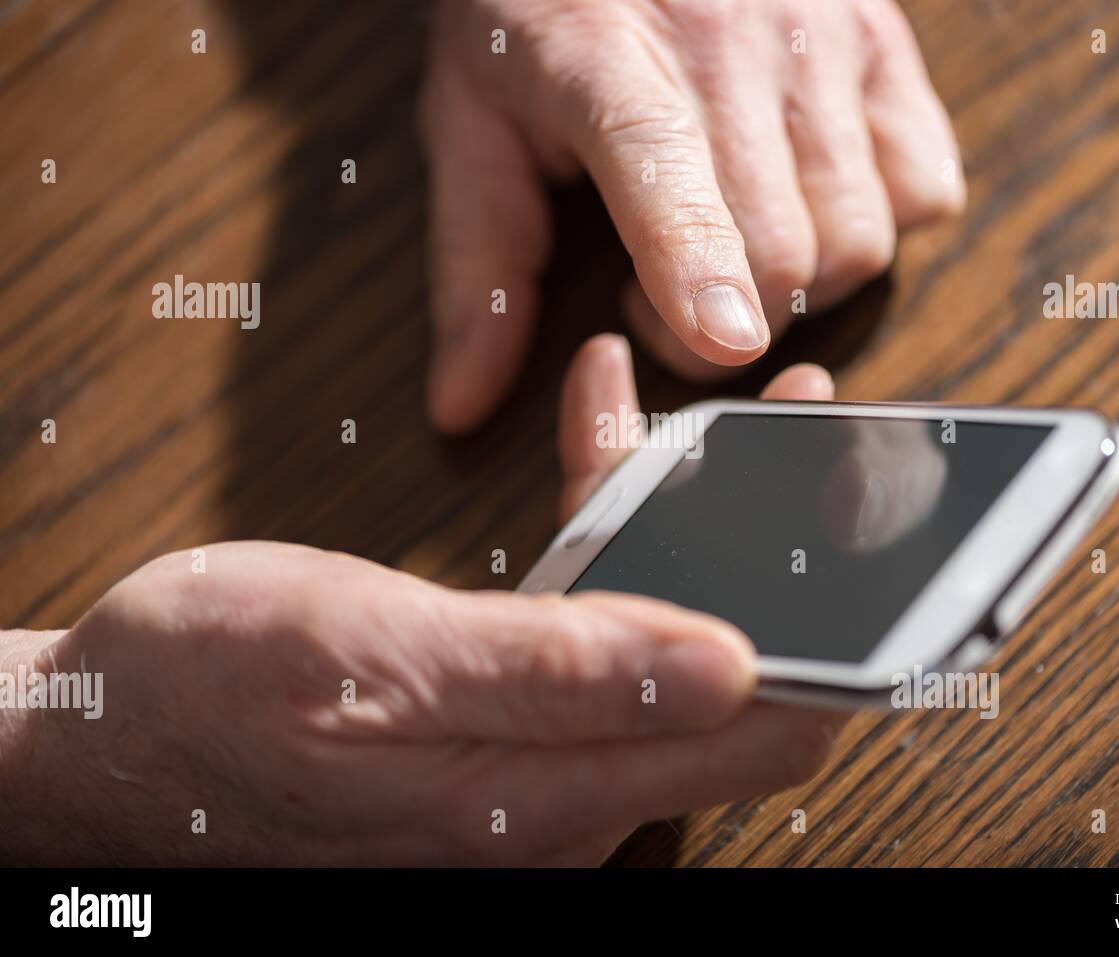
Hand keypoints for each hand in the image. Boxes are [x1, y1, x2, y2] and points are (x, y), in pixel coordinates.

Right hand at [0, 340, 844, 865]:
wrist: (113, 739)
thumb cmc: (218, 701)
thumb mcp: (380, 666)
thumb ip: (562, 673)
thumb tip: (729, 666)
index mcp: (557, 794)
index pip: (773, 735)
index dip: (853, 646)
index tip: (900, 546)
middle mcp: (571, 790)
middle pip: (739, 676)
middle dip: (786, 553)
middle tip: (817, 438)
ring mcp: (540, 752)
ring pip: (668, 629)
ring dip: (696, 518)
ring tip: (717, 408)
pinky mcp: (505, 713)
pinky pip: (594, 617)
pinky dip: (608, 526)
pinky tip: (601, 439)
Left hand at [422, 0, 964, 431]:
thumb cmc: (538, 16)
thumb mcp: (473, 127)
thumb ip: (478, 269)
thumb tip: (461, 404)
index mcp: (606, 63)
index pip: (666, 170)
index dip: (699, 262)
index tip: (724, 343)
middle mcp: (729, 44)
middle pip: (781, 248)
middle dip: (726, 330)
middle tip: (666, 301)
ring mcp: (822, 41)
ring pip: (859, 235)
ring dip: (801, 288)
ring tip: (733, 247)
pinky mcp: (884, 45)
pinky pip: (926, 186)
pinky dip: (878, 227)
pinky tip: (806, 206)